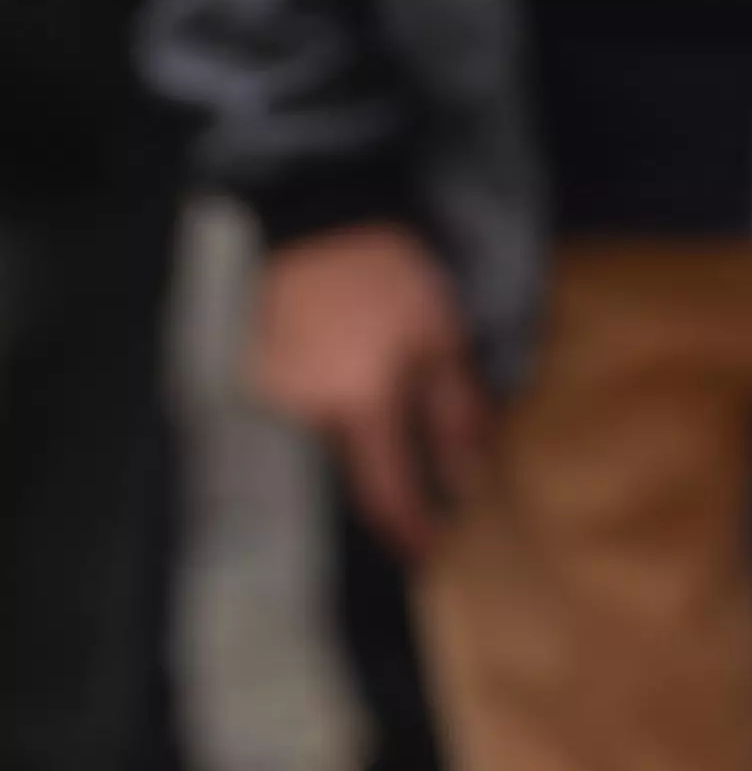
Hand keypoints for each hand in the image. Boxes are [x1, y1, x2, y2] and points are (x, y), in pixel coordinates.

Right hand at [247, 225, 488, 556]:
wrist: (319, 212)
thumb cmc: (387, 274)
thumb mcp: (441, 341)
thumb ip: (455, 416)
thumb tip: (470, 482)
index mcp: (357, 406)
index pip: (387, 497)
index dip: (412, 534)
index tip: (434, 557)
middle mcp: (307, 412)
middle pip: (355, 476)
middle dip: (390, 495)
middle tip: (424, 511)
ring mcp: (277, 394)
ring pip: (331, 448)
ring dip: (364, 453)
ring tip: (392, 446)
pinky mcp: (262, 374)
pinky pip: (308, 416)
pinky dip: (336, 419)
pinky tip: (353, 396)